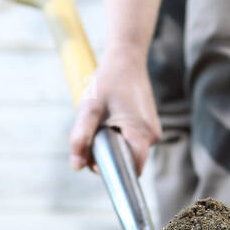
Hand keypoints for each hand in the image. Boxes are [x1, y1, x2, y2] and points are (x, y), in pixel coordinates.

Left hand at [69, 49, 160, 175]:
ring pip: (129, 152)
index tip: (95, 156)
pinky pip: (132, 142)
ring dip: (113, 145)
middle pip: (129, 162)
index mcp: (142, 135)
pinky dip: (118, 137)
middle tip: (94, 134)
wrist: (126, 59)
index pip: (131, 170)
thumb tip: (77, 167)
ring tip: (103, 123)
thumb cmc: (108, 81)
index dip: (111, 169)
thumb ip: (82, 139)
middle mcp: (153, 136)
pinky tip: (111, 120)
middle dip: (109, 156)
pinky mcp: (149, 126)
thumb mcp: (89, 110)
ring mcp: (153, 131)